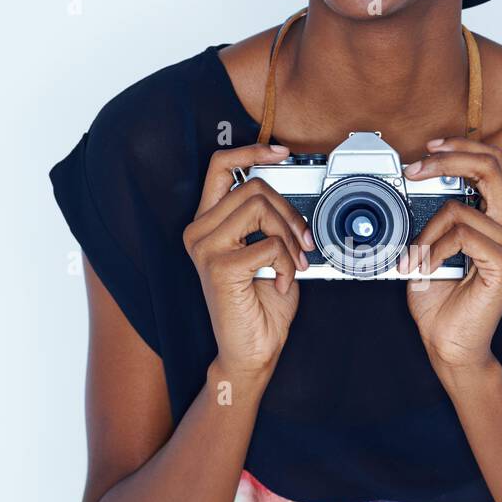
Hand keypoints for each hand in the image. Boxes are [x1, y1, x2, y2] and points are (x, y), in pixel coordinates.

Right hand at [183, 143, 314, 379]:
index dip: (251, 151)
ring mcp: (205, 248)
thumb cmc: (261, 305)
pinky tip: (280, 283)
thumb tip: (289, 196)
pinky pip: (270, 245)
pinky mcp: (219, 267)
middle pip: (254, 188)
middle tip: (302, 243)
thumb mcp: (268, 253)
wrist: (253, 350)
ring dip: (289, 237)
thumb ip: (268, 222)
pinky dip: (287, 264)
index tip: (280, 152)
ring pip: (261, 208)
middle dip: (290, 213)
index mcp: (208, 223)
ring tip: (293, 264)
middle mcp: (199, 232)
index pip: (220, 167)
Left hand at [402, 137, 501, 374]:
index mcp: (499, 221)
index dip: (461, 148)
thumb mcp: (429, 248)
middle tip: (414, 170)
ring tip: (416, 258)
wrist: (450, 346)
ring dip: (426, 233)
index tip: (430, 147)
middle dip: (447, 160)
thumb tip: (413, 186)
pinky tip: (428, 268)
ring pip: (460, 209)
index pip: (491, 165)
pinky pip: (462, 236)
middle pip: (489, 167)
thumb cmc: (440, 302)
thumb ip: (432, 217)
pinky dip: (435, 249)